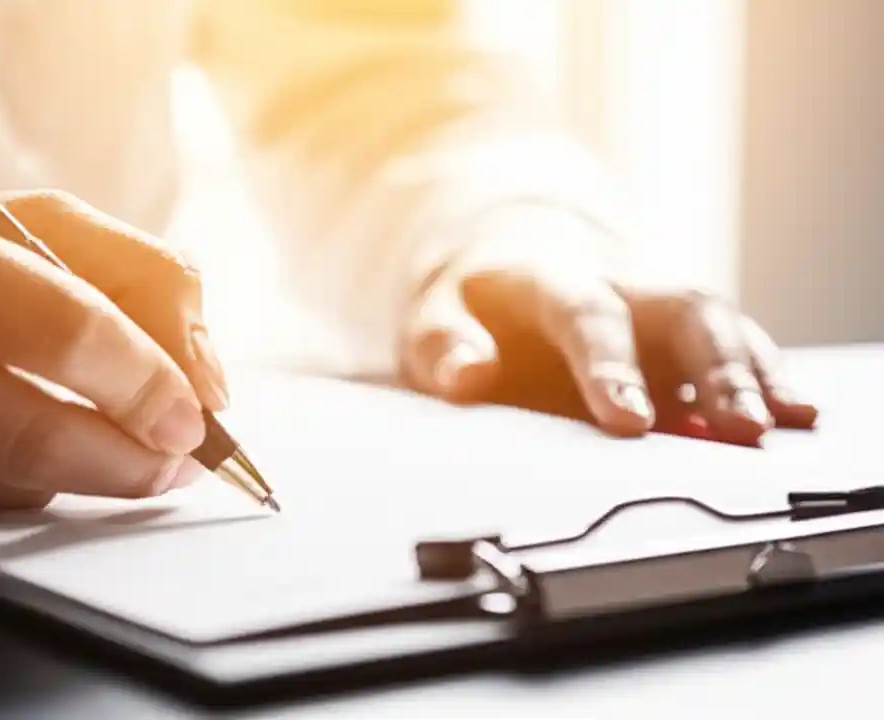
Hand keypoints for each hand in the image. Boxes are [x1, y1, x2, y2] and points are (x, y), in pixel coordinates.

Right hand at [0, 184, 227, 508]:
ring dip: (94, 475)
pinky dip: (32, 487)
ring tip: (130, 448)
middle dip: (133, 458)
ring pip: (11, 482)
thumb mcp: (11, 216)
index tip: (196, 409)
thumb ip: (131, 273)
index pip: (55, 325)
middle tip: (182, 456)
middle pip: (31, 433)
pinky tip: (47, 455)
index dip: (144, 378)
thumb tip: (204, 377)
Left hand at [399, 206, 817, 443]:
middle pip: (680, 312)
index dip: (609, 367)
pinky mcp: (682, 326)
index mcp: (550, 279)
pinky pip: (735, 343)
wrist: (507, 249)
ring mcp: (659, 300)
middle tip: (739, 428)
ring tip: (777, 424)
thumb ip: (447, 348)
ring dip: (750, 376)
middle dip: (714, 369)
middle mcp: (620, 282)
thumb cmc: (473, 301)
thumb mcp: (435, 317)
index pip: (585, 316)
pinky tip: (794, 411)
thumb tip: (467, 377)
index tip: (627, 420)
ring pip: (718, 325)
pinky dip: (766, 376)